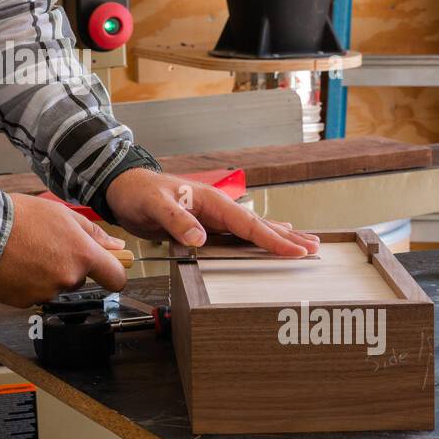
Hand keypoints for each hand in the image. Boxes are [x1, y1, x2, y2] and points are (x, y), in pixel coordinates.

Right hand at [0, 193, 128, 307]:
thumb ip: (93, 233)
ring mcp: (46, 293)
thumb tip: (117, 247)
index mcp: (82, 255)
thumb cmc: (20, 218)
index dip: (115, 274)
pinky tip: (14, 265)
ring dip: (45, 274)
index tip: (109, 270)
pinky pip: (33, 294)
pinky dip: (26, 283)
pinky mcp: (25, 302)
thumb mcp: (62, 214)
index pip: (116, 278)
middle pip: (79, 279)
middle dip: (67, 266)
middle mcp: (68, 278)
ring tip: (25, 253)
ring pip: (54, 286)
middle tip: (46, 246)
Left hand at [103, 168, 319, 256]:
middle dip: (287, 237)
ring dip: (278, 236)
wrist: (123, 188)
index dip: (273, 239)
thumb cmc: (138, 192)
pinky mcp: (205, 224)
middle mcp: (216, 208)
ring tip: (304, 243)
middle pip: (258, 225)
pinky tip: (269, 237)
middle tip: (315, 247)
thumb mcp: (155, 205)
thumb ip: (177, 221)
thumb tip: (200, 239)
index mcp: (210, 201)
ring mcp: (212, 216)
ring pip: (252, 228)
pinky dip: (257, 237)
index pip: (248, 224)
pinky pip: (237, 233)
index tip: (297, 250)